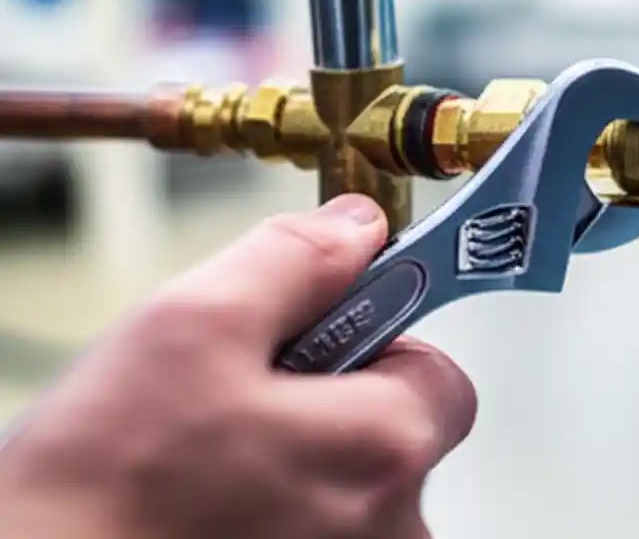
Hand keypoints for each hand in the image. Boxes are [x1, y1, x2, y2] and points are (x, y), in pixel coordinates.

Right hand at [0, 194, 475, 538]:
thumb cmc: (101, 489)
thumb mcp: (193, 324)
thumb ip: (295, 262)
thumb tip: (356, 230)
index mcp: (386, 446)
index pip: (437, 370)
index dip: (372, 340)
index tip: (312, 336)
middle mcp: (393, 527)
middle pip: (394, 432)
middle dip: (327, 403)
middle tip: (232, 403)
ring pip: (350, 488)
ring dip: (296, 463)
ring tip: (204, 464)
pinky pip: (317, 530)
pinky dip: (276, 512)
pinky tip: (205, 509)